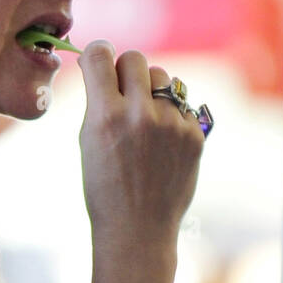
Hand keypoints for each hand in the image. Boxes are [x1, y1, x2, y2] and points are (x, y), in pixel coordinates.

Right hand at [76, 42, 204, 247]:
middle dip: (125, 70)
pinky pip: (181, 104)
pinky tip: (161, 142)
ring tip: (143, 118)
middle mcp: (141, 115)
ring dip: (150, 89)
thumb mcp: (88, 141)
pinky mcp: (194, 134)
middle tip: (121, 92)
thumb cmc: (104, 186)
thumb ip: (97, 100)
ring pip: (163, 77)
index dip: (97, 54)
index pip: (101, 55)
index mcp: (106, 116)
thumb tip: (102, 60)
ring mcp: (172, 124)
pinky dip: (170, 115)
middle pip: (136, 59)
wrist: (137, 228)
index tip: (97, 61)